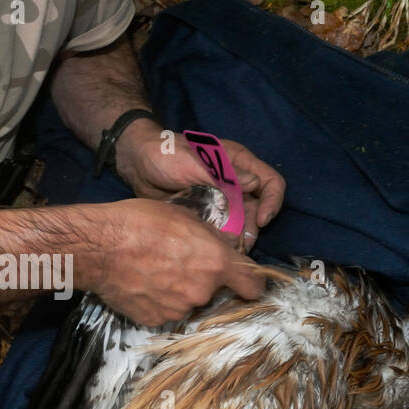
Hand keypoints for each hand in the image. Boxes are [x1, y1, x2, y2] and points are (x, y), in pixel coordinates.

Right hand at [90, 198, 265, 326]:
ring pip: (188, 301)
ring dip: (179, 290)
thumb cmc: (140, 222)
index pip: (253, 285)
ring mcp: (178, 309)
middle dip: (203, 280)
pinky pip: (165, 310)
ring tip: (154, 270)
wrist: (99, 247)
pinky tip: (142, 283)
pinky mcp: (155, 319)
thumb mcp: (184, 217)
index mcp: (216, 263)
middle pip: (214, 291)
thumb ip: (211, 237)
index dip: (252, 284)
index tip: (247, 283)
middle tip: (178, 262)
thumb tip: (225, 245)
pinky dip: (158, 300)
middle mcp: (202, 291)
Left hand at [116, 120, 285, 251]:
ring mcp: (220, 198)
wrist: (137, 163)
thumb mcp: (193, 162)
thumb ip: (222, 174)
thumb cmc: (165, 154)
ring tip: (229, 254)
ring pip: (239, 222)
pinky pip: (220, 228)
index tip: (261, 221)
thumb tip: (255, 184)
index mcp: (238, 163)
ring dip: (238, 238)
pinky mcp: (205, 212)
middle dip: (253, 228)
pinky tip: (214, 251)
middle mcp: (234, 182)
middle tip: (242, 247)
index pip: (270, 181)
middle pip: (256, 208)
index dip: (271, 201)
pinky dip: (221, 240)